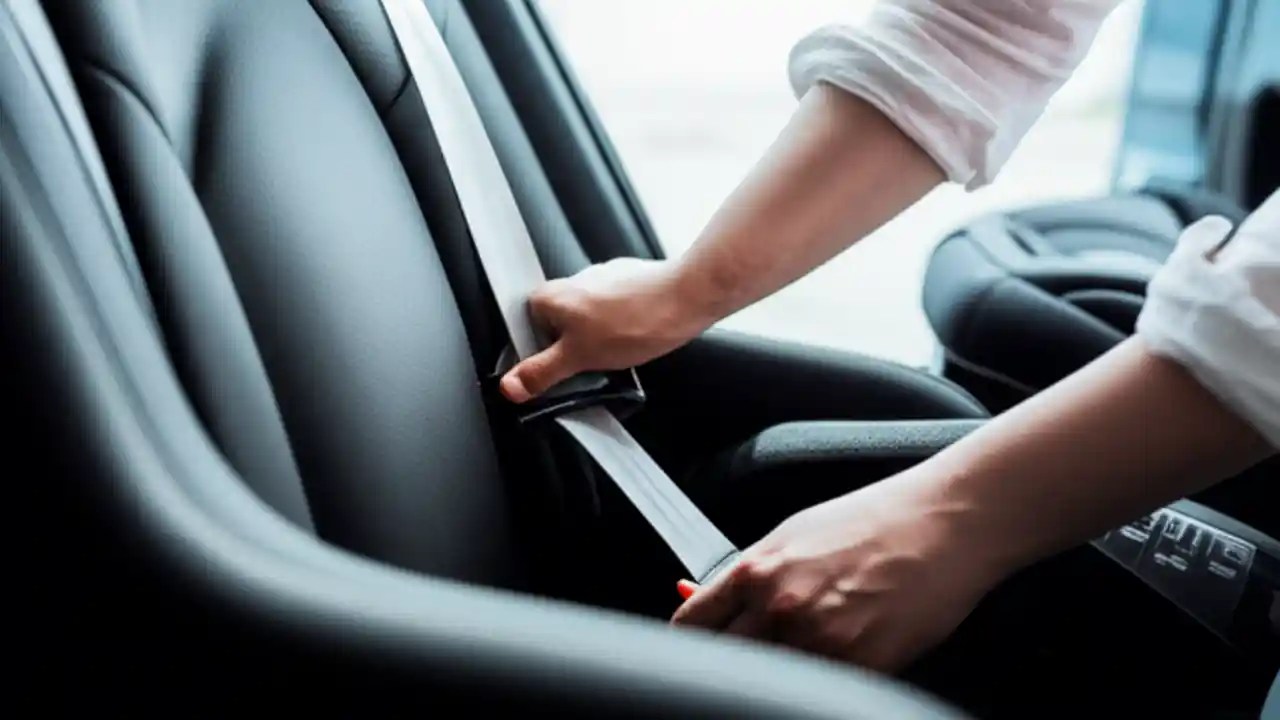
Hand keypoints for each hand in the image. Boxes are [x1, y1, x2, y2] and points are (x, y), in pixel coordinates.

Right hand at [500, 258, 715, 402]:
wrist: (684, 298)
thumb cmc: (634, 322)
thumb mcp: (579, 358)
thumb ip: (542, 372)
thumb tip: (510, 386)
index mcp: (552, 296)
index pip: (527, 325)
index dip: (542, 350)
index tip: (559, 367)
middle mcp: (573, 280)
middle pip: (560, 321)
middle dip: (575, 344)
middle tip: (590, 364)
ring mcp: (604, 278)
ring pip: (590, 315)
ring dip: (600, 335)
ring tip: (619, 350)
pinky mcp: (630, 281)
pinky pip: (616, 308)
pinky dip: (622, 324)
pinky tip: (636, 337)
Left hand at [671, 473, 1009, 672]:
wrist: (942, 523)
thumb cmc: (872, 521)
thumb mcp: (793, 536)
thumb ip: (747, 576)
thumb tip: (695, 598)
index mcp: (755, 571)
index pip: (692, 625)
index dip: (688, 643)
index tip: (694, 652)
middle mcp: (779, 607)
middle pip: (724, 659)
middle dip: (732, 661)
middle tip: (750, 657)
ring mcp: (818, 640)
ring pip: (773, 676)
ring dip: (784, 667)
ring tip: (813, 640)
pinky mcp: (859, 664)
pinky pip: (823, 683)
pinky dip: (826, 675)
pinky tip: (846, 648)